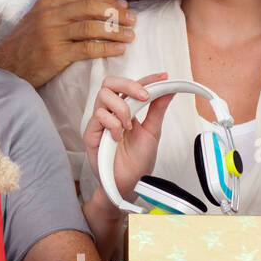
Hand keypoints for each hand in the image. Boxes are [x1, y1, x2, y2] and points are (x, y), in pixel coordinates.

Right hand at [0, 0, 134, 87]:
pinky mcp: (55, 54)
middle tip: (131, 20)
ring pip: (91, 26)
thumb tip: (90, 9)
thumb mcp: (36, 21)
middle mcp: (49, 16)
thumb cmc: (24, 47)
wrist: (4, 68)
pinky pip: (87, 48)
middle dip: (115, 13)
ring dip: (115, 30)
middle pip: (90, 7)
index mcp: (46, 4)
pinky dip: (106, 48)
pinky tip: (118, 49)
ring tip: (130, 35)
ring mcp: (51, 34)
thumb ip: (59, 13)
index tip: (122, 6)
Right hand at [85, 73, 172, 204]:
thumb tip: (169, 89)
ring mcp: (99, 122)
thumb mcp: (153, 131)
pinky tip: (119, 137)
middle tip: (144, 96)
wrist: (130, 184)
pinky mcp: (90, 134)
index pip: (132, 86)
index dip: (147, 78)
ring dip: (121, 108)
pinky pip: (98, 116)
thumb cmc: (138, 160)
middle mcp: (110, 112)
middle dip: (129, 85)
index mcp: (125, 109)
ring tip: (129, 126)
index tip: (163, 77)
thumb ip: (158, 109)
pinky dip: (113, 125)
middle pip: (110, 83)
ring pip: (103, 96)